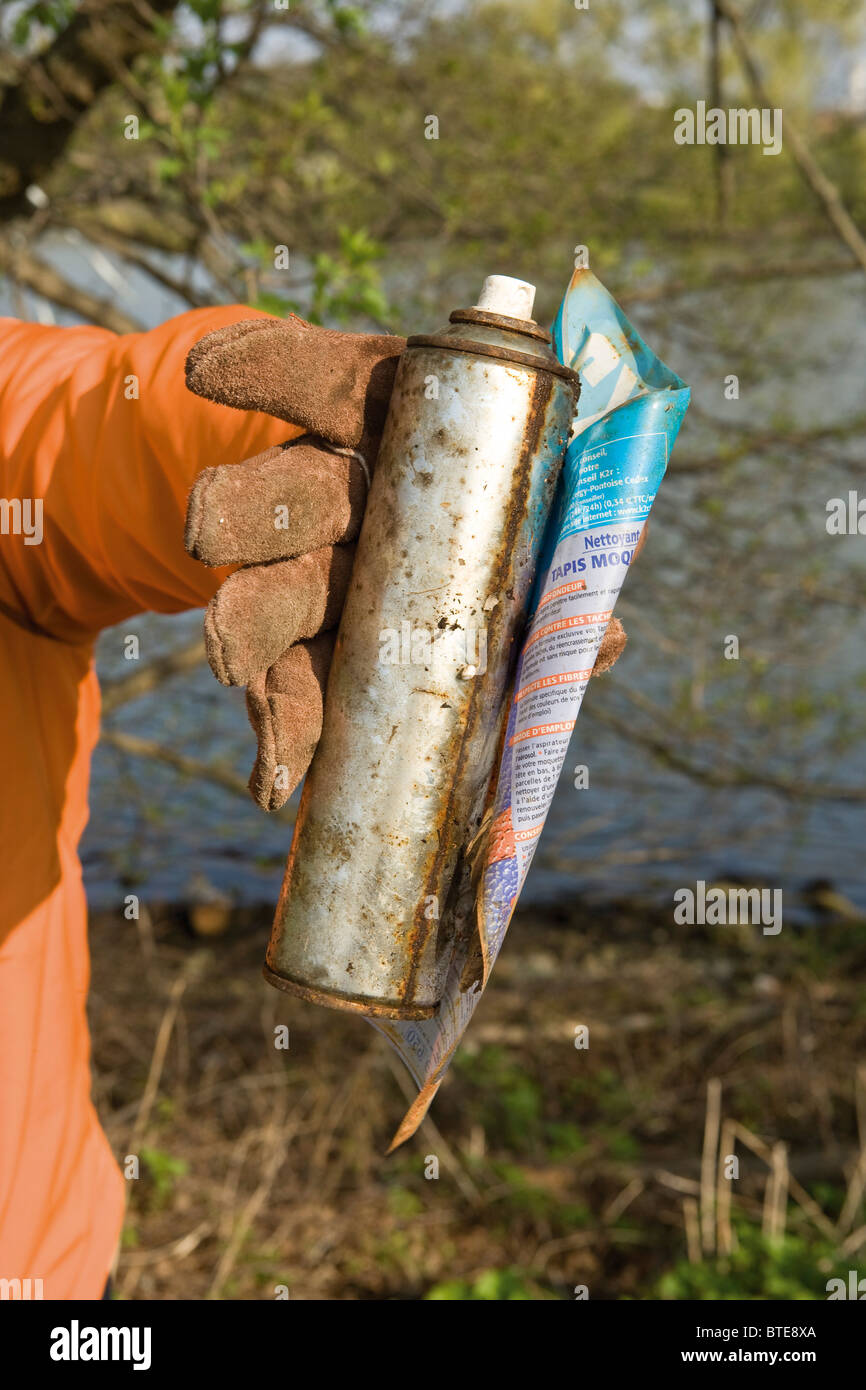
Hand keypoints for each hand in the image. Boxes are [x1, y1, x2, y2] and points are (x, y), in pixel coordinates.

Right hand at [183, 314, 628, 810]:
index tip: (207, 371)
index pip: (323, 385)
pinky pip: (288, 699)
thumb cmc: (523, 526)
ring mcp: (318, 583)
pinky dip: (278, 743)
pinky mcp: (309, 664)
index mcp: (390, 436)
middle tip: (209, 527)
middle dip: (250, 511)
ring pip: (276, 592)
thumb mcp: (551, 516)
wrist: (474, 592)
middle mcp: (343, 504)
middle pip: (292, 498)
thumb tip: (610, 627)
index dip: (269, 371)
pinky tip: (271, 784)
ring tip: (231, 664)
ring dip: (249, 624)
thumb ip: (571, 545)